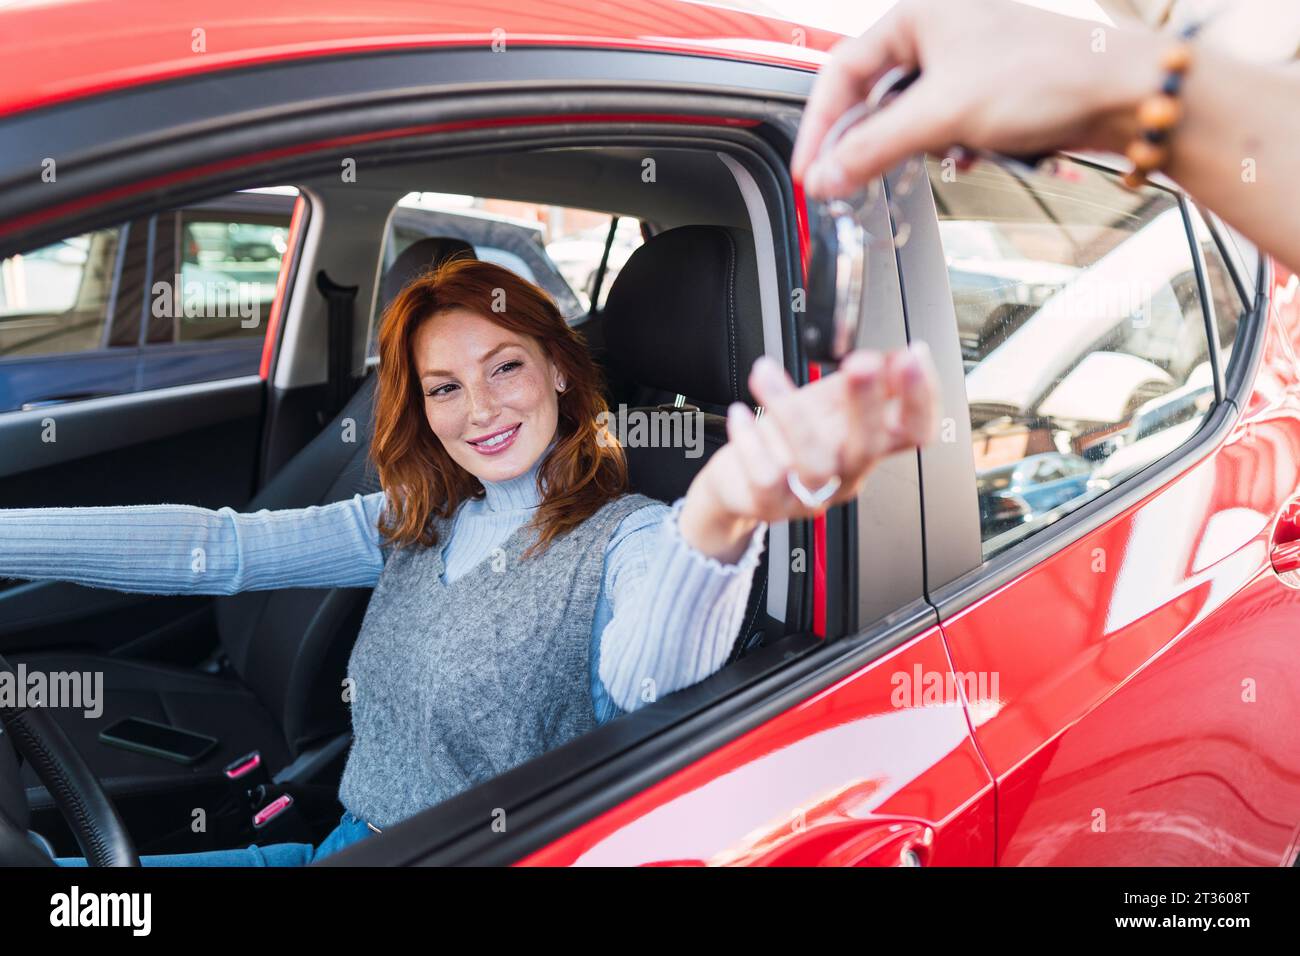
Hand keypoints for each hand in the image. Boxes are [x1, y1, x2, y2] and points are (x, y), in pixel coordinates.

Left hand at [678, 343, 939, 562]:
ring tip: (765, 374)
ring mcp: (809, 494)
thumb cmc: (787, 441)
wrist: (738, 482)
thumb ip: (862, 380)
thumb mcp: (829, 403)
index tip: (912, 357)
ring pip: (814, 464)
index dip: (921, 399)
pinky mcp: (770, 505)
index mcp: (867, 447)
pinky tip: (742, 416)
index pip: (913, 432)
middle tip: (862, 363)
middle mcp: (844, 474)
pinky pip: (766, 476)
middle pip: (868, 448)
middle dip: (868, 404)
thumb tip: (895, 353)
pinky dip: (752, 441)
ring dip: (791, 412)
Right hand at [791, 0, 1162, 200]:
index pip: (840, 73)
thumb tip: (824, 176)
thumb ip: (873, 148)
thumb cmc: (1047, 75)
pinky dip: (952, 150)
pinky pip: (943, 129)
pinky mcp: (985, 94)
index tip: (809, 170)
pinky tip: (974, 155)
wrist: (1122, 93)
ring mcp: (962, 64)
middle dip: (873, 142)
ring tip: (944, 155)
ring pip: (909, 119)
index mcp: (917, 15)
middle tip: (853, 181)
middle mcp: (936, 33)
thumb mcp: (942, 115)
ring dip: (922, 147)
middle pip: (872, 99)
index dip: (819, 126)